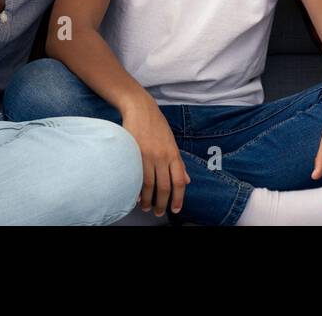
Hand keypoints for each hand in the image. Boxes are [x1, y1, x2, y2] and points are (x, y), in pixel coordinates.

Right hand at [122, 99, 188, 215]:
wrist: (140, 108)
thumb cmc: (157, 126)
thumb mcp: (172, 143)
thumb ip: (179, 163)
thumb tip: (187, 181)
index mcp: (174, 154)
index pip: (179, 182)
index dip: (178, 198)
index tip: (175, 209)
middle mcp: (162, 156)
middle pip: (165, 187)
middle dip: (162, 203)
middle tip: (158, 212)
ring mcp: (147, 154)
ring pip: (149, 184)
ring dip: (147, 199)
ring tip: (145, 207)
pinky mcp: (134, 152)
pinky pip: (135, 175)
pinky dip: (136, 188)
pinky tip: (135, 196)